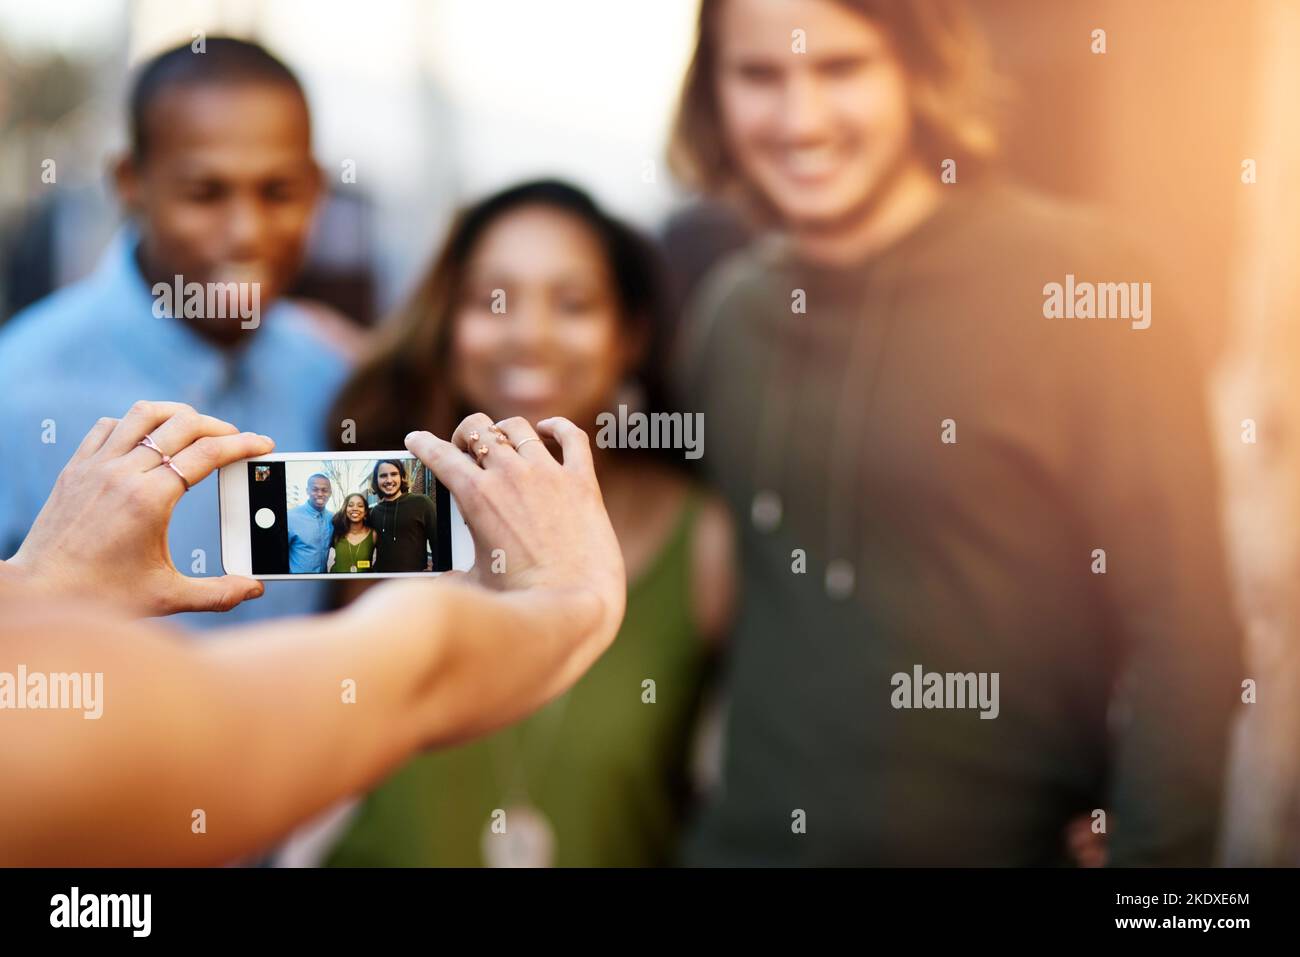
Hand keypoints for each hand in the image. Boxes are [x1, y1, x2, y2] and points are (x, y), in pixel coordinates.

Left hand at [6, 401, 274, 615]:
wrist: (39, 592)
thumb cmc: (101, 597)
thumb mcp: (167, 597)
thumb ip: (218, 593)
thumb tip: (254, 588)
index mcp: (149, 499)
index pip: (207, 454)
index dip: (242, 445)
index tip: (263, 444)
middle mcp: (122, 474)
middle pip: (181, 424)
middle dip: (218, 426)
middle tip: (237, 439)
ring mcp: (95, 466)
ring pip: (144, 414)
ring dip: (177, 413)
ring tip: (197, 426)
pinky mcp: (75, 469)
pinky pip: (108, 427)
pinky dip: (135, 423)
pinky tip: (147, 439)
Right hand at [404, 414, 625, 636]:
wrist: (576, 604)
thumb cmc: (521, 600)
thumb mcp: (472, 582)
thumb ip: (449, 573)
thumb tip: (437, 582)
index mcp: (476, 496)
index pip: (439, 455)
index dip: (422, 443)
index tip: (415, 439)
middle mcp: (510, 475)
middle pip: (477, 428)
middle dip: (465, 435)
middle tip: (466, 449)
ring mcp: (548, 474)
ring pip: (518, 427)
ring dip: (504, 431)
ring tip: (504, 441)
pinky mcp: (581, 480)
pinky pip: (572, 436)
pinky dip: (558, 428)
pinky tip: (548, 431)